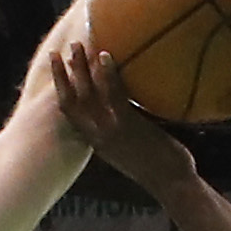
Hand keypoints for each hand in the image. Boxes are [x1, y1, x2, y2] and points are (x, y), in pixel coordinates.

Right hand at [47, 43, 200, 190]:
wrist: (173, 184)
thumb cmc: (160, 167)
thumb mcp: (133, 150)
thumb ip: (123, 130)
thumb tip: (125, 109)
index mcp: (98, 142)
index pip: (70, 112)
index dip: (61, 88)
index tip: (57, 68)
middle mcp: (99, 136)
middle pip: (74, 99)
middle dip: (65, 73)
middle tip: (63, 49)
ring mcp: (112, 131)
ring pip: (89, 94)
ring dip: (82, 68)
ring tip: (79, 45)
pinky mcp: (128, 125)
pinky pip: (114, 95)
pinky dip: (108, 74)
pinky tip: (106, 56)